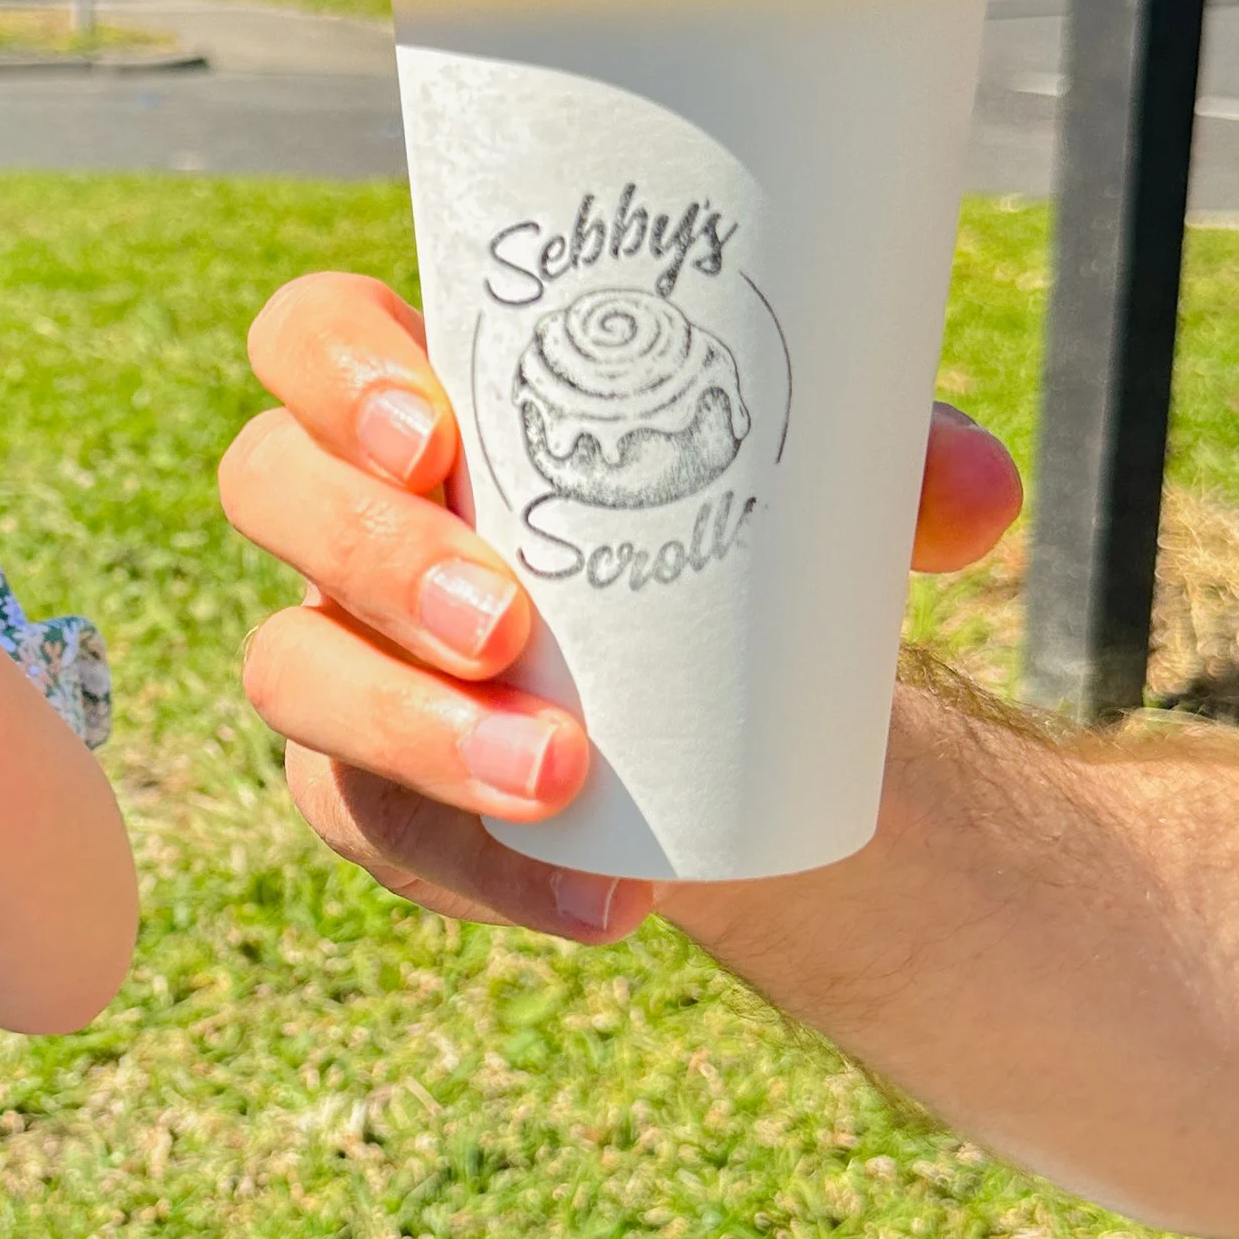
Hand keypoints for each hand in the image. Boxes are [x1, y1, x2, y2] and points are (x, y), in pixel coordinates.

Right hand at [218, 271, 1023, 947]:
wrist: (722, 708)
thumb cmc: (729, 541)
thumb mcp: (814, 481)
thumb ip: (895, 463)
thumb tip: (969, 500)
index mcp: (420, 389)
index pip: (305, 334)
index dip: (334, 371)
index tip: (439, 433)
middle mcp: (343, 511)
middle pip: (269, 490)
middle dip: (375, 557)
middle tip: (508, 622)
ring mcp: (333, 652)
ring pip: (289, 672)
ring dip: (411, 727)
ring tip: (558, 779)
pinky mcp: (359, 786)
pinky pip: (364, 826)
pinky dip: (484, 873)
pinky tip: (597, 904)